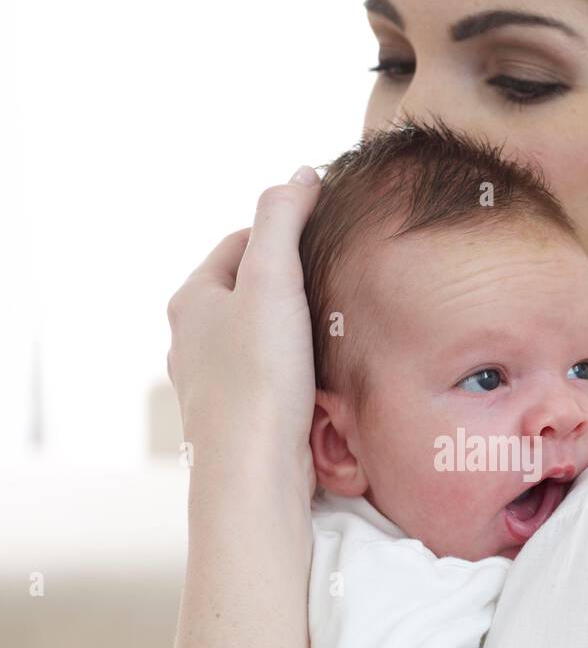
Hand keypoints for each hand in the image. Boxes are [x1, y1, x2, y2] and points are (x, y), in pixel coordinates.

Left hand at [165, 167, 322, 495]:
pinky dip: (292, 369)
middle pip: (247, 291)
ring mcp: (211, 384)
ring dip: (292, 330)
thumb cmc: (260, 377)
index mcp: (191, 301)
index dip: (284, 232)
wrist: (254, 472)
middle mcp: (191, 341)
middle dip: (288, 284)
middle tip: (336, 282)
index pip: (239, 242)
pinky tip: (320, 377)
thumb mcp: (274, 280)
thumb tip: (302, 175)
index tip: (325, 234)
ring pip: (257, 338)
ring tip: (333, 329)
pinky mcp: (236, 420)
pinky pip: (267, 378)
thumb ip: (285, 220)